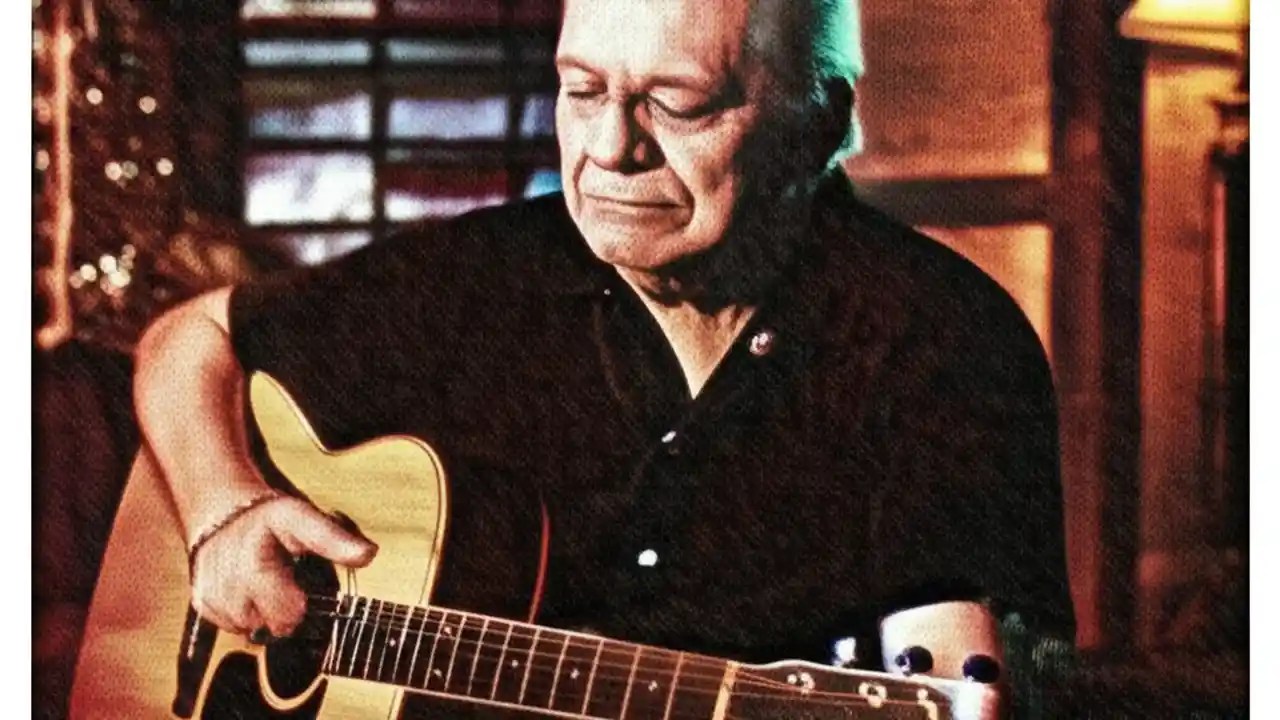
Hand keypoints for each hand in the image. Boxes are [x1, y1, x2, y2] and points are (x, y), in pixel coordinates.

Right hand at [190, 494, 376, 637]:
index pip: (288, 614)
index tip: (300, 586)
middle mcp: (230, 584)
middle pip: (275, 627)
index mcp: (256, 563)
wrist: (222, 515)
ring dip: (265, 612)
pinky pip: (235, 627)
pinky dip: (245, 613)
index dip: (302, 605)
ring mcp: (213, 597)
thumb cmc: (268, 519)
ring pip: (255, 630)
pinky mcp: (202, 605)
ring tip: (265, 581)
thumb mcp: (304, 519)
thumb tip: (369, 555)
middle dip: (287, 609)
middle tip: (285, 579)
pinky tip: (247, 589)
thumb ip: (336, 540)